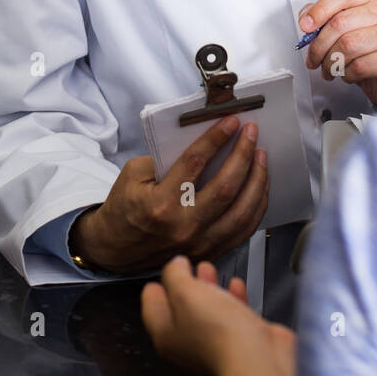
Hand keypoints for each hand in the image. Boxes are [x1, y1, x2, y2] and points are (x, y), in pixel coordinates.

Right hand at [71, 115, 268, 274]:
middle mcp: (183, 226)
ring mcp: (199, 243)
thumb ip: (165, 158)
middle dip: (243, 155)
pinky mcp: (209, 252)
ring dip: (257, 180)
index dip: (216, 139)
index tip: (231, 122)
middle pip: (225, 187)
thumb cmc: (125, 208)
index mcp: (160, 204)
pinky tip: (260, 187)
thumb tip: (204, 142)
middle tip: (252, 133)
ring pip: (242, 211)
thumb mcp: (132, 174)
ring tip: (261, 157)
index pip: (195, 164)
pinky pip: (244, 230)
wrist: (115, 249)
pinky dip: (256, 206)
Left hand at [142, 255, 295, 375]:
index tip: (164, 271)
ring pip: (206, 310)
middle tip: (187, 266)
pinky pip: (232, 316)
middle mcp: (186, 344)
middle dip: (184, 283)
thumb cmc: (216, 330)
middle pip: (180, 308)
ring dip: (208, 288)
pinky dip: (232, 298)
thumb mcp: (185, 292)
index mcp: (165, 334)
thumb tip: (175, 265)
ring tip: (209, 269)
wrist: (255, 358)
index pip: (152, 306)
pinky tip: (236, 286)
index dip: (158, 285)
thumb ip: (175, 275)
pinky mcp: (238, 343)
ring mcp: (212, 345)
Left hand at [298, 0, 376, 105]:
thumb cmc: (371, 46)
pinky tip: (348, 73)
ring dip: (330, 62)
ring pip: (348, 45)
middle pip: (340, 22)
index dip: (319, 10)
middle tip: (313, 59)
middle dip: (319, 46)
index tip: (306, 26)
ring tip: (329, 69)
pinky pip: (360, 65)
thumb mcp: (349, 25)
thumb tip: (306, 17)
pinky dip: (347, 73)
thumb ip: (327, 15)